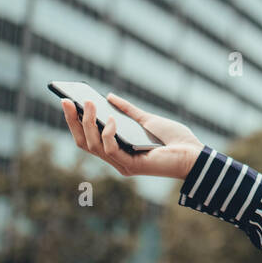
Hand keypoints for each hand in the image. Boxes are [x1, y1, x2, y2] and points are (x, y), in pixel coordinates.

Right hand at [60, 92, 203, 181]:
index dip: (75, 122)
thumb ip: (128, 111)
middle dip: (74, 122)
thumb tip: (108, 96)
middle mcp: (116, 159)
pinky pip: (111, 150)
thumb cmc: (174, 139)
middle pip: (85, 143)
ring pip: (94, 146)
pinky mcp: (131, 166)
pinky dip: (108, 134)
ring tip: (88, 103)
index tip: (66, 101)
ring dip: (89, 124)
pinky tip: (110, 119)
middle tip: (67, 101)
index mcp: (118, 149)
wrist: (195, 154)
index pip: (88, 137)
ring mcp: (122, 164)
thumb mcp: (147, 120)